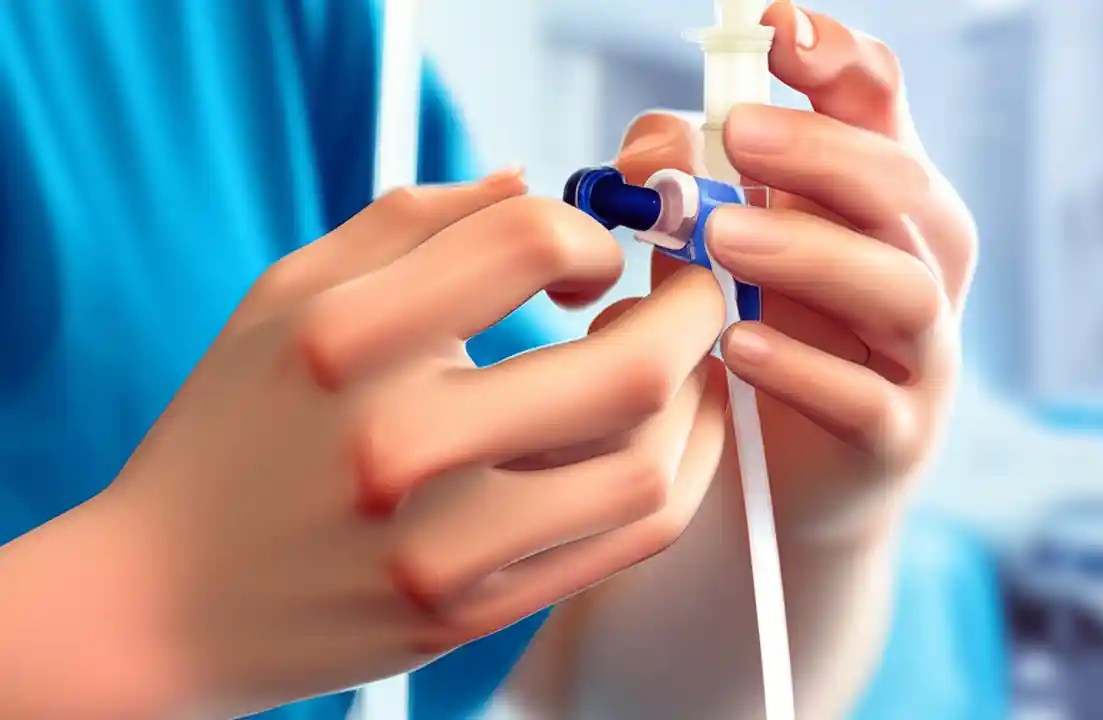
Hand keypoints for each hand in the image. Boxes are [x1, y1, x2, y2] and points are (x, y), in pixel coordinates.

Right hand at [18, 172, 727, 718]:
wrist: (164, 600)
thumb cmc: (231, 431)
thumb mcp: (287, 295)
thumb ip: (410, 222)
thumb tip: (528, 179)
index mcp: (340, 340)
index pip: (526, 242)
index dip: (590, 231)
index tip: (590, 252)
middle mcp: (395, 446)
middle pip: (626, 368)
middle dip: (694, 308)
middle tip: (694, 286)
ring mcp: (441, 547)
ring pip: (648, 465)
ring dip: (698, 396)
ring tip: (680, 359)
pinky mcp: (470, 613)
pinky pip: (627, 540)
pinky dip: (682, 470)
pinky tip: (675, 430)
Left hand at [609, 2, 976, 541]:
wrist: (776, 478)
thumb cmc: (752, 331)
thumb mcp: (710, 244)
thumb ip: (683, 183)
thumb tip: (652, 150)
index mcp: (876, 198)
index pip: (882, 106)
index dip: (837, 59)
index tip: (773, 27)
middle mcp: (917, 263)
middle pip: (904, 186)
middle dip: (823, 151)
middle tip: (739, 134)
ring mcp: (918, 354)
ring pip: (904, 289)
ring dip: (814, 253)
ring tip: (723, 237)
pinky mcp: (895, 437)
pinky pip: (868, 403)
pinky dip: (804, 371)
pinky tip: (738, 346)